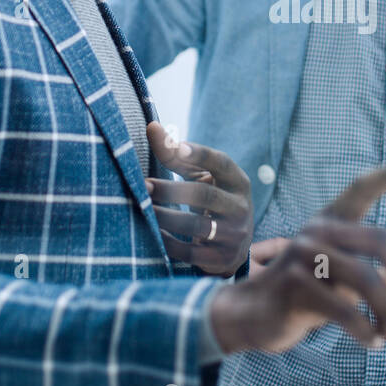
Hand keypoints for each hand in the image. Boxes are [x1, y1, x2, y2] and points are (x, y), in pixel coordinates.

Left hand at [144, 122, 252, 277]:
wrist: (234, 245)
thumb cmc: (211, 200)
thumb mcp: (202, 178)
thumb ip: (177, 155)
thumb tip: (151, 126)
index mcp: (238, 182)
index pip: (222, 163)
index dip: (201, 154)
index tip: (178, 146)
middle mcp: (241, 207)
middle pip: (206, 196)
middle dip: (171, 190)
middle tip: (144, 186)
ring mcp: (235, 235)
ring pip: (198, 226)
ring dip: (166, 217)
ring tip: (144, 209)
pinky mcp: (223, 259)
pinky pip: (192, 252)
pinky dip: (169, 243)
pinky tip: (152, 233)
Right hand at [209, 154, 385, 354]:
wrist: (252, 315)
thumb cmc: (309, 294)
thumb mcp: (351, 284)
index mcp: (332, 221)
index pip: (363, 188)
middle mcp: (318, 231)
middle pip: (381, 241)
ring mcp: (303, 256)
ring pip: (366, 281)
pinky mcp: (295, 287)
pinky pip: (344, 310)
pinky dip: (365, 330)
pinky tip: (373, 342)